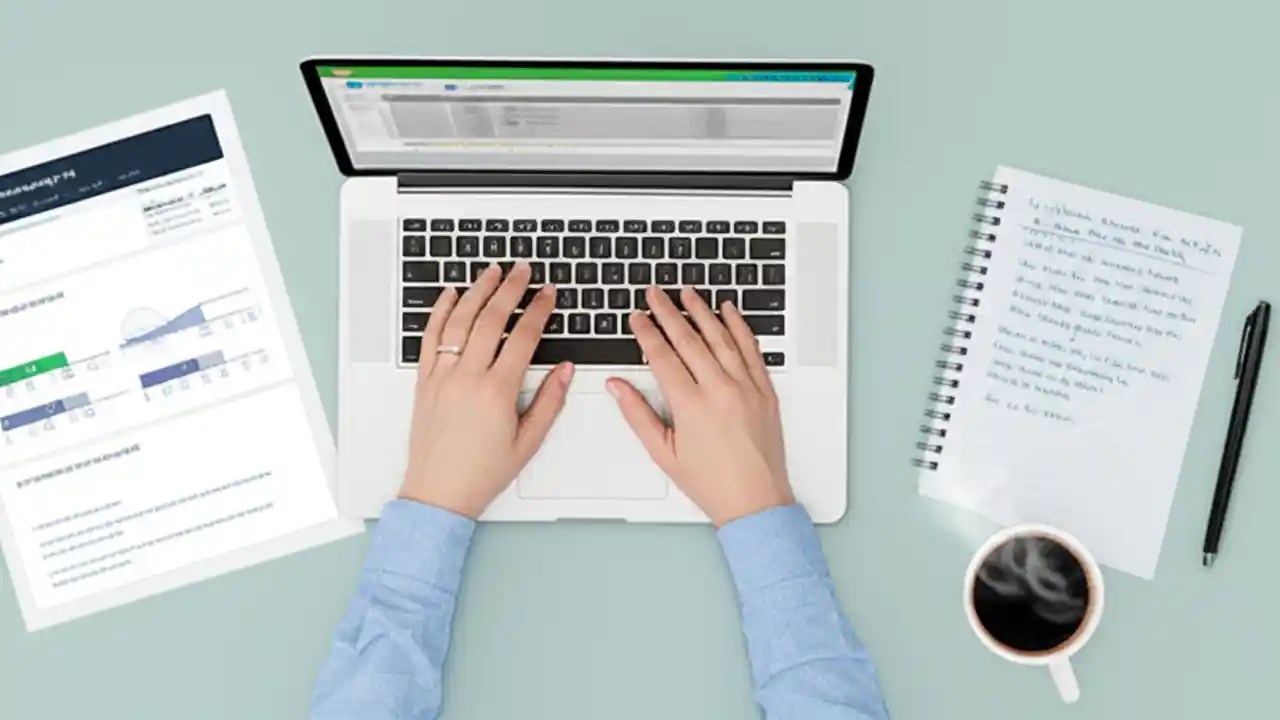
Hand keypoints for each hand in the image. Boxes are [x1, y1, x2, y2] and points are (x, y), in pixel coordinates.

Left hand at [400, 263, 574, 518]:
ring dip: (477, 292)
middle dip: (510, 289)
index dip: (538, 310)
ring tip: (492, 272)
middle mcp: (467, 378)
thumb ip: (550, 402)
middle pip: (490, 320)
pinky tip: (450, 295)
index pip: (523, 337)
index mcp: (497, 392)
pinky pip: (431, 338)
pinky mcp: (424, 382)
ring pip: (459, 321)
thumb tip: (566, 370)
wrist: (438, 493)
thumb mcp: (528, 442)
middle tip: (522, 270)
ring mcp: (442, 377)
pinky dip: (440, 312)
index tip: (548, 294)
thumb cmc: (482, 473)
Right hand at [606, 287, 792, 525]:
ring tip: (688, 293)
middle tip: (655, 293)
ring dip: (702, 311)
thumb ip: (637, 415)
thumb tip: (617, 387)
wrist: (756, 501)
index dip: (646, 332)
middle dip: (668, 312)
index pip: (662, 356)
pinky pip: (751, 350)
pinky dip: (739, 327)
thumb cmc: (712, 484)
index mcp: (691, 406)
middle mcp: (720, 391)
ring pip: (721, 338)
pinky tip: (729, 312)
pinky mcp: (766, 392)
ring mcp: (746, 388)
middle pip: (689, 339)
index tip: (637, 316)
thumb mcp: (664, 454)